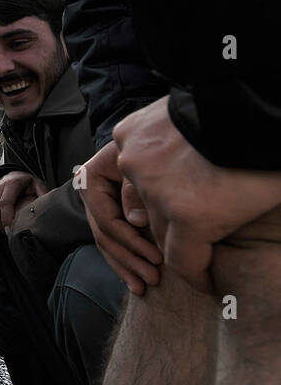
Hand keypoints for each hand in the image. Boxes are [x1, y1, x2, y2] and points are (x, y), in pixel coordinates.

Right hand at [0, 170, 47, 232]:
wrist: (13, 176)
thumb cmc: (27, 183)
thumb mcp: (38, 185)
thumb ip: (43, 195)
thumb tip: (46, 208)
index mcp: (12, 183)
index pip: (5, 203)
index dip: (7, 218)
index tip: (13, 230)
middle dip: (3, 226)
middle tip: (13, 234)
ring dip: (0, 225)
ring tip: (12, 230)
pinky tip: (7, 223)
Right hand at [79, 139, 163, 294]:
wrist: (170, 129)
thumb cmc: (157, 143)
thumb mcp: (141, 164)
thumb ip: (136, 192)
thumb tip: (136, 222)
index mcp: (92, 178)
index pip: (106, 218)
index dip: (129, 241)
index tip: (156, 257)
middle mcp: (92, 192)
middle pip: (104, 234)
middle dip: (128, 259)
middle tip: (152, 278)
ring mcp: (101, 202)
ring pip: (108, 241)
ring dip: (126, 264)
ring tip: (146, 284)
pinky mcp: (115, 209)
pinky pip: (116, 237)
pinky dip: (126, 258)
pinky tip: (135, 278)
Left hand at [113, 97, 280, 293]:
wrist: (263, 101)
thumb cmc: (242, 110)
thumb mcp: (193, 118)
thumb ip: (172, 147)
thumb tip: (160, 185)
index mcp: (134, 133)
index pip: (121, 181)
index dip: (138, 208)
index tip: (152, 225)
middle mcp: (135, 160)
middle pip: (139, 212)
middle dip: (153, 236)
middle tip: (165, 257)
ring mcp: (158, 189)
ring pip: (162, 237)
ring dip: (176, 256)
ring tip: (194, 269)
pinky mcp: (187, 215)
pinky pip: (183, 260)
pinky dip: (194, 275)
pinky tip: (206, 283)